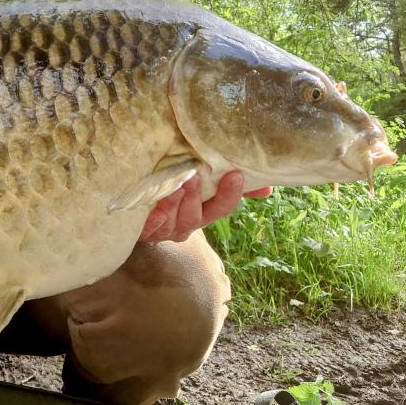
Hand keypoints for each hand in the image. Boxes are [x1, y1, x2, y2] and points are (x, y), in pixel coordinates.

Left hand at [139, 171, 272, 242]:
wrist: (137, 203)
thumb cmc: (176, 190)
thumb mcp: (203, 183)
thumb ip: (230, 183)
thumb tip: (268, 188)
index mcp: (204, 212)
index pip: (222, 207)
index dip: (230, 193)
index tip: (235, 174)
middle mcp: (187, 224)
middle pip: (196, 216)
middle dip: (196, 197)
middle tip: (194, 177)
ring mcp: (166, 229)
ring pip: (174, 222)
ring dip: (174, 205)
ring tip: (173, 186)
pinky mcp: (144, 231)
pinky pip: (150, 230)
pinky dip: (153, 221)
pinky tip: (154, 212)